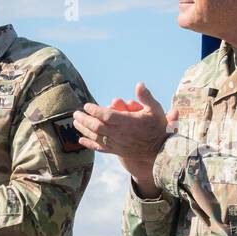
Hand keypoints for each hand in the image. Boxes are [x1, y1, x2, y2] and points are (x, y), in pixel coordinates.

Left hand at [71, 82, 177, 197]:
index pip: (107, 115)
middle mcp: (120, 134)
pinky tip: (81, 140)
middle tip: (75, 113)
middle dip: (85, 119)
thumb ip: (146, 96)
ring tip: (75, 123)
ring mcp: (117, 144)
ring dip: (84, 130)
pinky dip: (89, 144)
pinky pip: (100, 148)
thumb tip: (139, 83)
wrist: (161, 150)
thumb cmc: (158, 127)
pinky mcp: (116, 151)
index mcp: (128, 122)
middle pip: (97, 126)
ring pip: (96, 137)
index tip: (87, 106)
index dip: (95, 110)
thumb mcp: (155, 109)